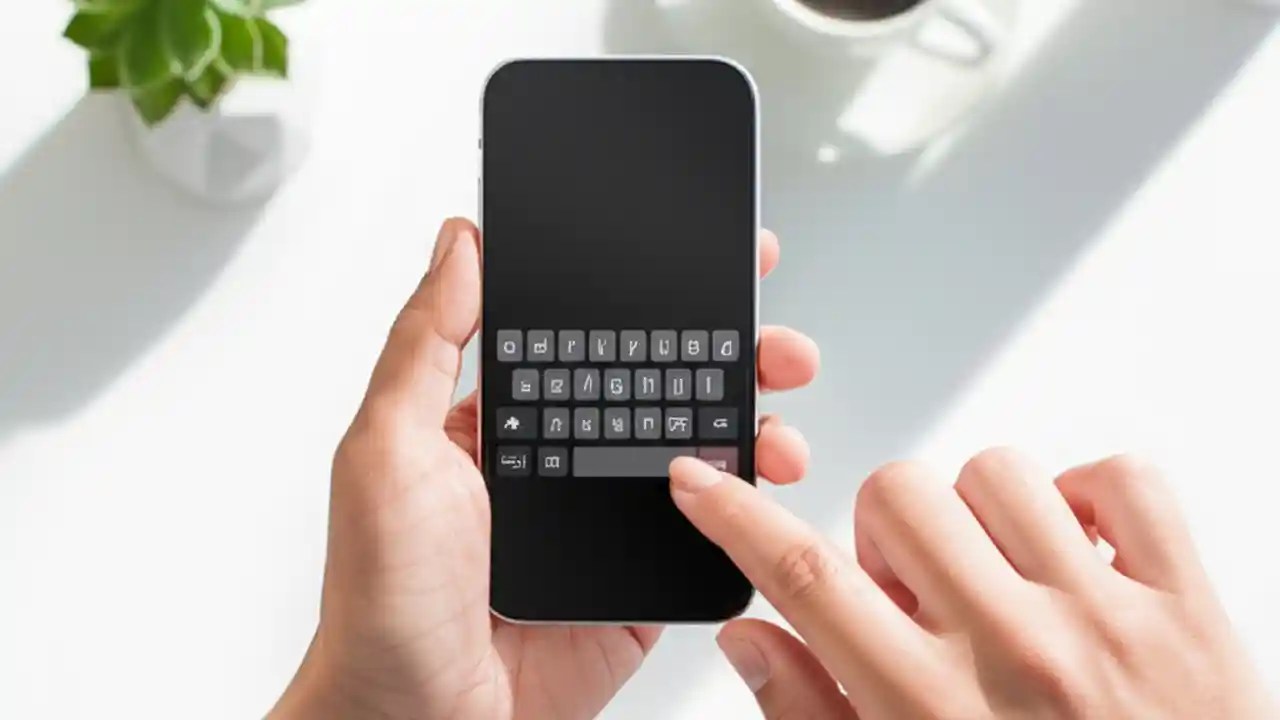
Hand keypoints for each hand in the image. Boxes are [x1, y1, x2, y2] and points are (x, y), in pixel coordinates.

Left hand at [268, 218, 819, 719]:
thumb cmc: (382, 596)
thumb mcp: (386, 448)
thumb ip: (427, 342)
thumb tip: (458, 243)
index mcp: (503, 415)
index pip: (587, 331)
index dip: (648, 292)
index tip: (703, 258)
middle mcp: (561, 456)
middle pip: (662, 384)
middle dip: (730, 350)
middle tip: (772, 339)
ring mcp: (606, 516)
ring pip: (699, 449)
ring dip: (754, 421)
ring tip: (780, 412)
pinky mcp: (642, 577)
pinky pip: (709, 528)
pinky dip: (750, 503)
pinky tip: (766, 481)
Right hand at [670, 449, 1277, 718]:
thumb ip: (813, 717)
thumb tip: (749, 638)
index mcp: (930, 709)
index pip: (802, 576)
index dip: (733, 515)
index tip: (700, 480)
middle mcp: (1013, 651)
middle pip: (895, 496)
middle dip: (883, 533)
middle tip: (912, 591)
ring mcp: (1106, 619)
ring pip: (998, 473)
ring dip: (977, 515)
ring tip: (996, 579)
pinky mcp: (1186, 604)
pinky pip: (1123, 480)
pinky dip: (1088, 495)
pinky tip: (1071, 552)